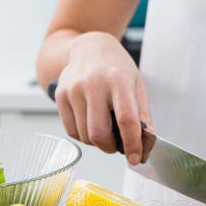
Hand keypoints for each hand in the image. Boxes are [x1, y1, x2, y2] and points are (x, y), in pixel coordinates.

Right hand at [53, 31, 150, 164]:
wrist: (90, 47)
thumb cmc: (117, 68)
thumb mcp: (137, 86)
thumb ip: (143, 116)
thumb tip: (145, 146)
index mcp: (118, 81)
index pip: (126, 119)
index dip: (132, 143)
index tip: (134, 158)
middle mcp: (93, 84)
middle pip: (99, 133)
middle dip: (111, 148)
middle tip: (117, 145)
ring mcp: (74, 89)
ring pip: (84, 135)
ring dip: (97, 142)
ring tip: (104, 131)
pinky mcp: (60, 95)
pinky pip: (71, 130)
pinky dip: (83, 136)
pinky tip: (90, 125)